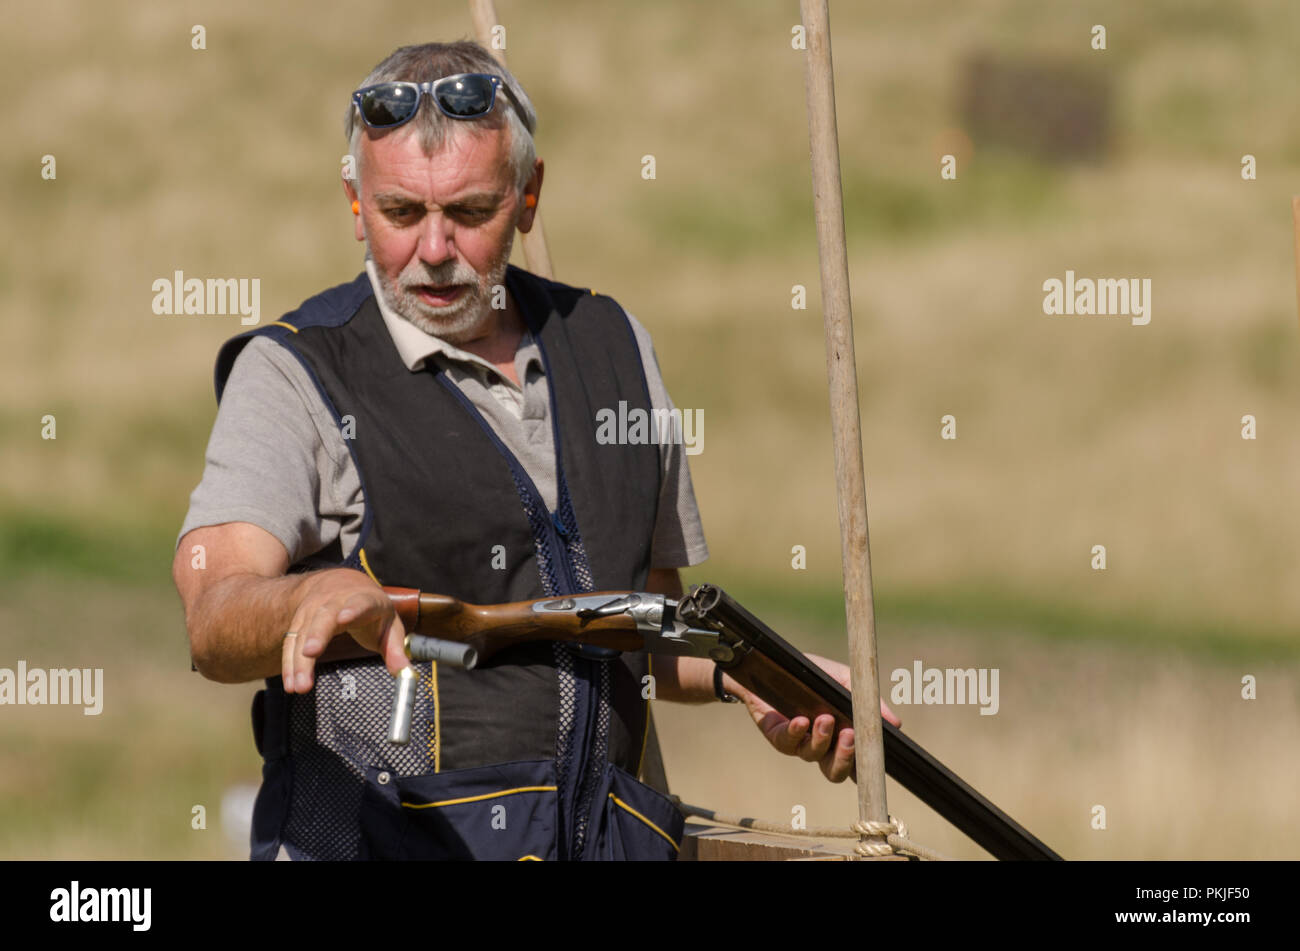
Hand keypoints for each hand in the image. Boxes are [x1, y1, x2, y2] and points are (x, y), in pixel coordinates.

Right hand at [282, 568, 408, 692]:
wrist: (342, 584)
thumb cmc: (371, 610)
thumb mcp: (390, 625)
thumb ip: (396, 650)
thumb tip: (403, 672)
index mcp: (365, 600)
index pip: (360, 602)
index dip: (352, 609)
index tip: (343, 618)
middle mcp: (335, 601)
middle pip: (324, 616)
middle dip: (316, 634)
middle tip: (311, 652)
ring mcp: (314, 609)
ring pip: (303, 632)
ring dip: (299, 659)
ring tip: (299, 685)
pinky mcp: (299, 621)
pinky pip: (292, 643)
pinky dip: (290, 664)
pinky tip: (291, 684)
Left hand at [728, 653, 900, 782]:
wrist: (774, 663)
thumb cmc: (813, 675)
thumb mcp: (843, 681)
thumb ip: (867, 700)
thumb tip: (895, 723)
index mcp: (840, 738)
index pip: (857, 764)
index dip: (866, 766)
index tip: (875, 753)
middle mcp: (821, 746)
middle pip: (836, 772)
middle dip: (845, 758)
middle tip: (849, 736)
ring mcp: (799, 743)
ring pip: (813, 756)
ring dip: (822, 738)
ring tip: (825, 718)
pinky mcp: (777, 736)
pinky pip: (787, 742)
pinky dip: (795, 732)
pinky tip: (801, 720)